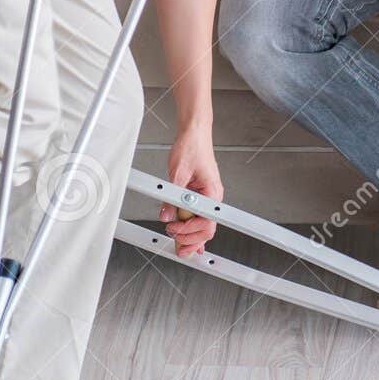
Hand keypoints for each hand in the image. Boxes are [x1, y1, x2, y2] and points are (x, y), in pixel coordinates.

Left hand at [159, 125, 222, 256]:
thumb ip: (172, 198)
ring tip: (177, 243)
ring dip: (190, 236)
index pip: (206, 223)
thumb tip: (166, 215)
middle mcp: (212, 197)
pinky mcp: (199, 195)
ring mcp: (207, 197)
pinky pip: (198, 216)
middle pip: (206, 229)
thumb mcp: (177, 174)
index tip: (175, 233)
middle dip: (191, 240)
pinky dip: (191, 228)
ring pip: (202, 225)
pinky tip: (187, 237)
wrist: (194, 133)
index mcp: (212, 193)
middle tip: (176, 246)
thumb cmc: (192, 147)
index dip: (190, 233)